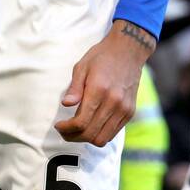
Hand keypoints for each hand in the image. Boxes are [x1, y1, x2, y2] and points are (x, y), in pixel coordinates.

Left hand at [54, 20, 155, 146]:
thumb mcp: (82, 67)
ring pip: (103, 139)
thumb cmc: (102, 57)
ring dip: (86, 138)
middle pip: (90, 134)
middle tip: (64, 131)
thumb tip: (65, 104)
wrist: (128, 50)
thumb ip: (74, 88)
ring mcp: (124, 109)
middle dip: (73, 136)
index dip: (66, 129)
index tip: (58, 126)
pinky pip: (113, 133)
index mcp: (99, 90)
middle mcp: (114, 102)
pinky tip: (91, 125)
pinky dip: (100, 134)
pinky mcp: (130, 112)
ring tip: (76, 131)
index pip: (81, 122)